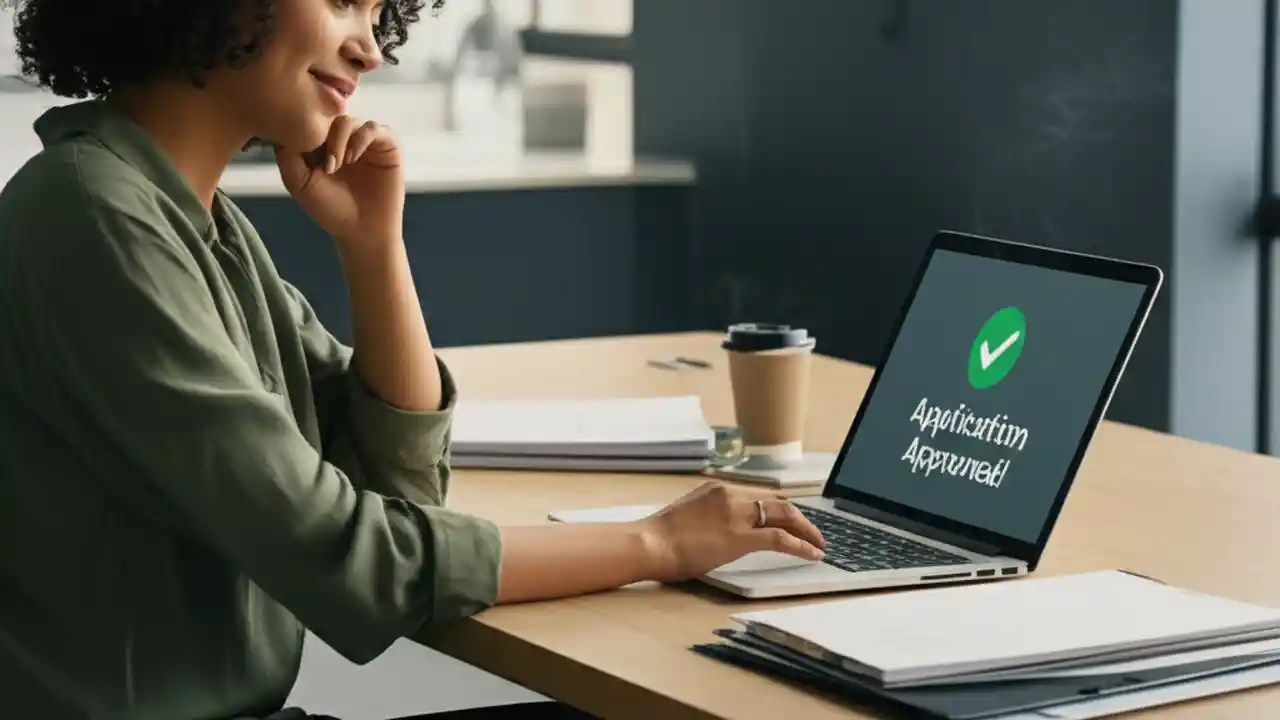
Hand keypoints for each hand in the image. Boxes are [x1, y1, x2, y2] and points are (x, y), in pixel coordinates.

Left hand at [274, 115, 404, 246]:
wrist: (362, 230)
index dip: (304, 132)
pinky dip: (361, 138)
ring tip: (338, 165)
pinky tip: (353, 158)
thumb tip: (282, 127)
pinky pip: (373, 128)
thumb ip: (287, 155)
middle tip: (325, 167)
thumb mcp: (299, 182)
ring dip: (340, 139)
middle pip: (328, 117)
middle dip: (323, 137)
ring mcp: (365, 140)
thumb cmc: (330, 210)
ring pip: (349, 120)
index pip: (310, 121)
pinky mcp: (388, 144)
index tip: (302, 156)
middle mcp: (344, 138)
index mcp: (321, 144)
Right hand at [640, 481, 825, 581]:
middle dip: (800, 519)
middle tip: (813, 534)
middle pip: (777, 502)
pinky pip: (780, 538)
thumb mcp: (689, 516)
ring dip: (806, 530)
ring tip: (818, 545)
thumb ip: (710, 517)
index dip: (779, 510)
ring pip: (784, 516)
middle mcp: (731, 495)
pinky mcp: (741, 536)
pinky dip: (800, 545)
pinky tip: (812, 554)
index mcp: (718, 489)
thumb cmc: (660, 537)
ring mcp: (737, 514)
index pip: (759, 496)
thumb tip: (721, 531)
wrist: (650, 543)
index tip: (790, 521)